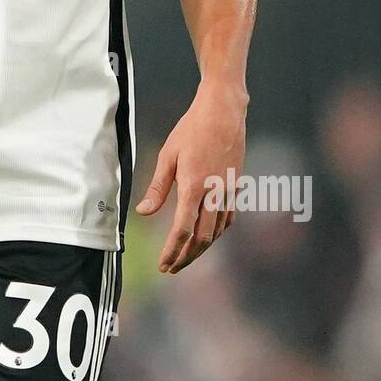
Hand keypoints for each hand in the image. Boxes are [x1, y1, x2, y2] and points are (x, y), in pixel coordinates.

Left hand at [135, 81, 246, 273]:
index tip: (163, 266)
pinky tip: (207, 235)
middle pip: (202, 238)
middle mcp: (214, 193)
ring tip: (185, 257)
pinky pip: (228, 219)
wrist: (224, 111)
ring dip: (201, 249)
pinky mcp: (236, 186)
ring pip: (217, 232)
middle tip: (172, 268)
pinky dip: (216, 233)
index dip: (172, 252)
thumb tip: (144, 212)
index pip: (182, 230)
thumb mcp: (169, 155)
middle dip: (186, 257)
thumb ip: (157, 187)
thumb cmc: (192, 129)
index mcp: (194, 186)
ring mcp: (229, 190)